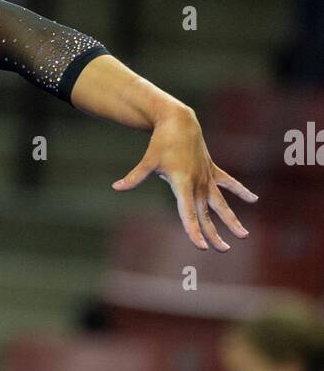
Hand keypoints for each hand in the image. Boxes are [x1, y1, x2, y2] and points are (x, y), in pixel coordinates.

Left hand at [112, 106, 256, 250]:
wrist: (179, 120)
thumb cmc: (161, 142)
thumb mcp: (147, 161)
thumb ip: (134, 177)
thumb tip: (116, 187)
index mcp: (183, 184)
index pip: (189, 213)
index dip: (194, 231)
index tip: (201, 246)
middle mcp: (198, 183)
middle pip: (206, 214)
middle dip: (214, 234)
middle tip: (222, 250)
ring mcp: (207, 177)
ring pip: (221, 203)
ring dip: (232, 220)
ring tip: (244, 236)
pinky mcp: (212, 169)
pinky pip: (229, 182)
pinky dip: (241, 191)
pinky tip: (254, 200)